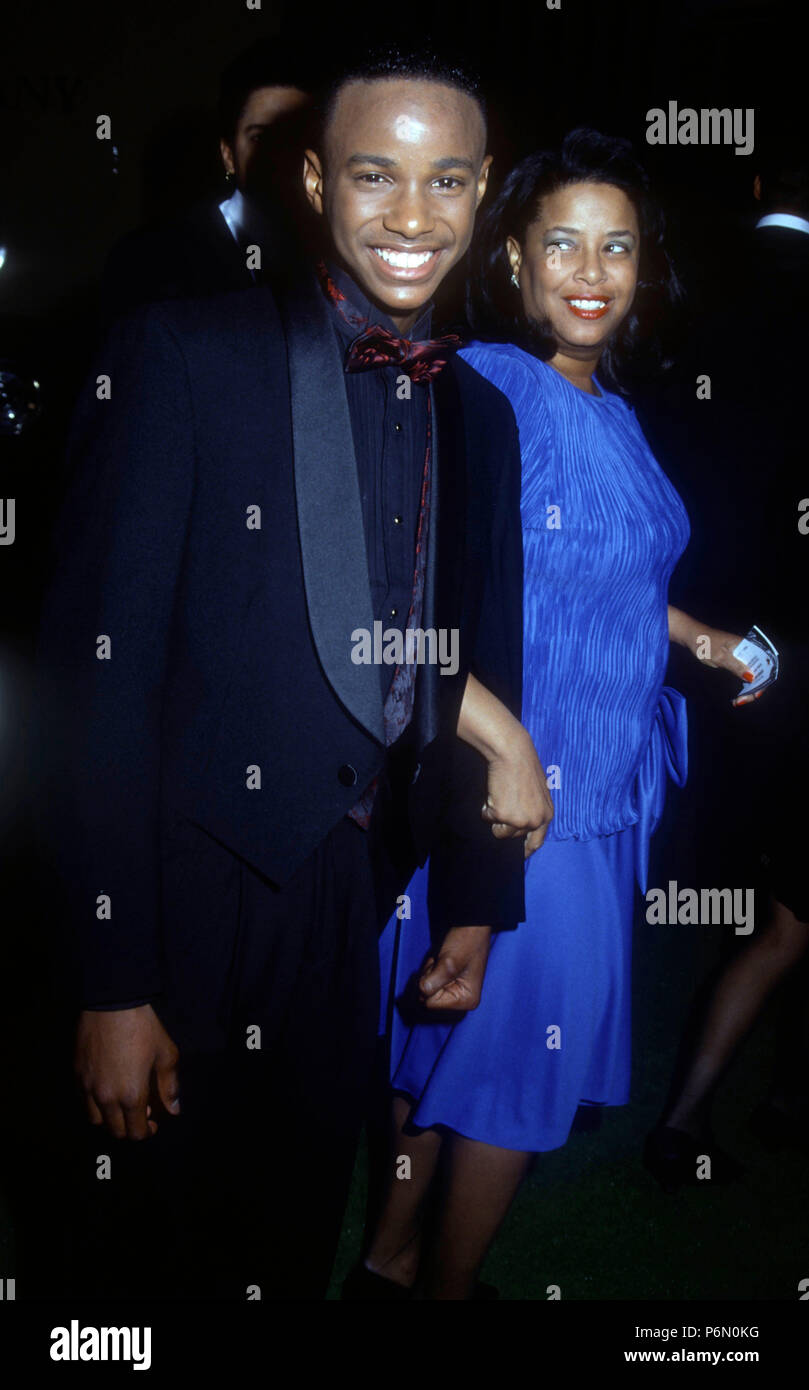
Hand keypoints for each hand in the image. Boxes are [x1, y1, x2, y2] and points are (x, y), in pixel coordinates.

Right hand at [74, 1004, 179, 1139]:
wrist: (112, 1003)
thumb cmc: (143, 1027)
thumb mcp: (165, 1054)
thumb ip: (169, 1086)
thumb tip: (174, 1109)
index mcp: (131, 1096)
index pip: (136, 1132)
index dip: (147, 1132)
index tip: (153, 1124)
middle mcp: (106, 1097)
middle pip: (116, 1130)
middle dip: (130, 1128)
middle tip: (141, 1113)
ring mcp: (88, 1087)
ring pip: (96, 1119)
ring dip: (110, 1119)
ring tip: (121, 1104)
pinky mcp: (77, 1075)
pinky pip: (84, 1101)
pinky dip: (96, 1104)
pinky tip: (107, 1090)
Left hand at [418, 924, 491, 1010]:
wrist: (470, 926)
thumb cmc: (465, 942)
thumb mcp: (449, 963)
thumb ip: (434, 982)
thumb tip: (421, 993)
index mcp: (467, 1001)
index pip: (432, 1004)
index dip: (430, 984)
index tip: (440, 967)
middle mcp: (461, 1001)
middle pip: (428, 999)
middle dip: (428, 979)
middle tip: (438, 963)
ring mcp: (454, 992)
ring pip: (426, 991)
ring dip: (428, 974)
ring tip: (440, 961)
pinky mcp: (448, 984)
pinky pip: (429, 984)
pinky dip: (429, 972)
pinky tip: (438, 962)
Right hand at [456, 674, 552, 856]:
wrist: (513, 753)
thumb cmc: (524, 766)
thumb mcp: (537, 791)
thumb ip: (533, 809)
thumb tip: (521, 825)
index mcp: (547, 815)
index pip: (538, 841)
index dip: (528, 849)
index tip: (522, 855)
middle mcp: (535, 821)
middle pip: (514, 836)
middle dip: (505, 825)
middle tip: (502, 808)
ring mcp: (520, 821)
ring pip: (499, 831)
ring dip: (494, 816)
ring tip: (499, 796)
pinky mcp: (503, 816)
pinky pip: (487, 817)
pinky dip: (486, 807)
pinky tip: (493, 792)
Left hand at [668, 607, 760, 707]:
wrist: (694, 638)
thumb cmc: (706, 643)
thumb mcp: (720, 656)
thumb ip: (736, 666)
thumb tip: (751, 677)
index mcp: (749, 646)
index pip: (765, 664)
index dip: (764, 680)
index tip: (755, 693)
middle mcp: (750, 652)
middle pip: (761, 673)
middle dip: (754, 689)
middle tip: (741, 701)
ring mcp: (743, 658)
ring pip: (753, 677)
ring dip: (748, 691)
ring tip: (737, 701)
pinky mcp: (737, 663)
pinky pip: (744, 676)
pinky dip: (742, 688)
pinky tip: (736, 698)